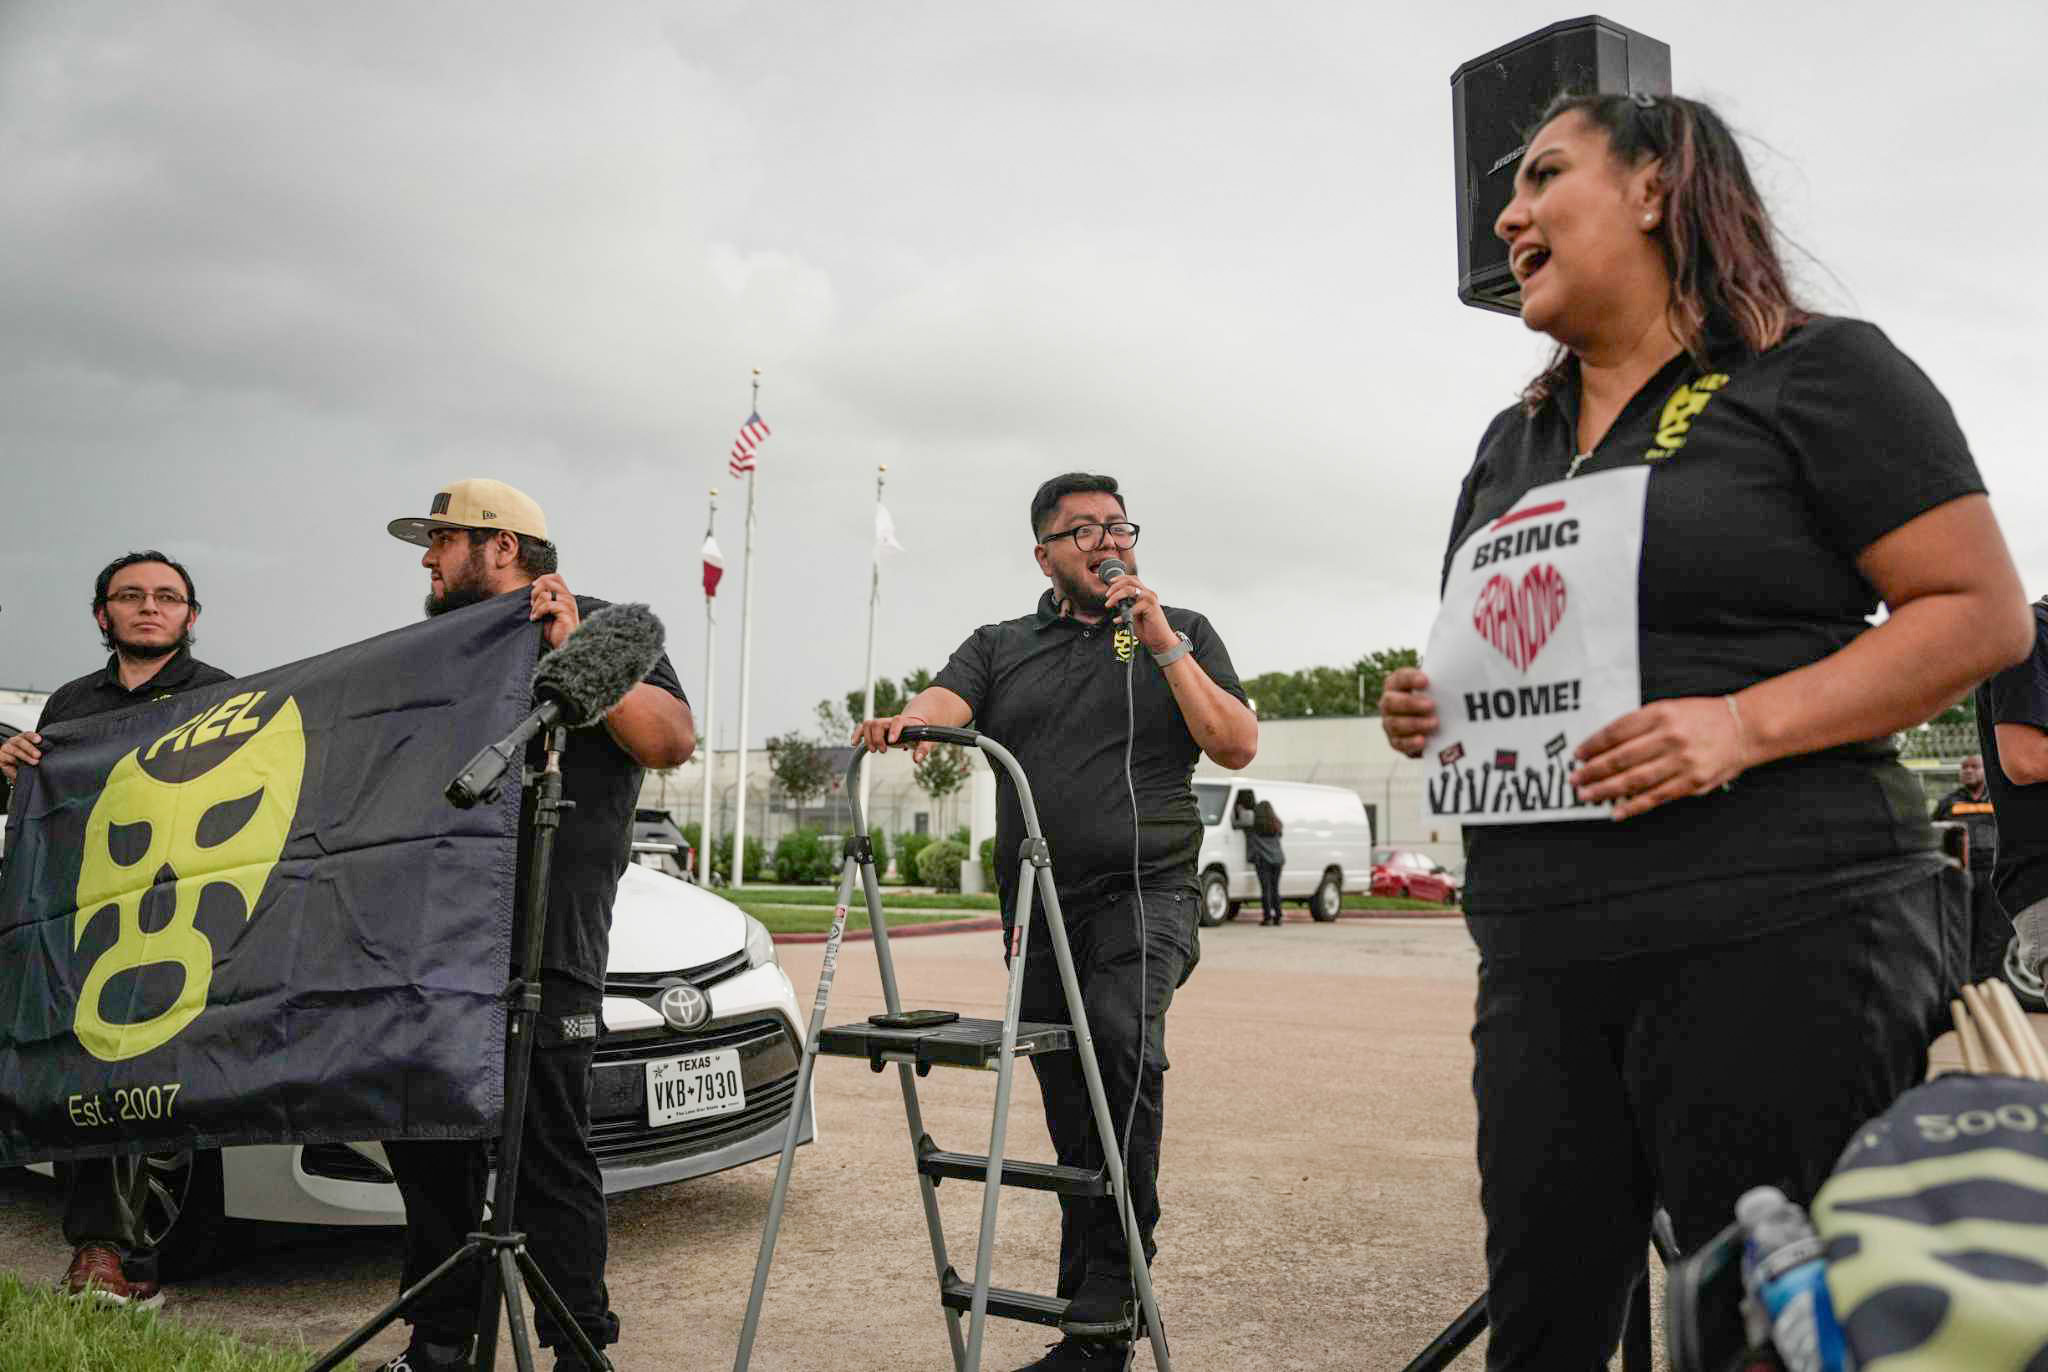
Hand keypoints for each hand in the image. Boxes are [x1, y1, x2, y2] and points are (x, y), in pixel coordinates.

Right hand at [0, 729, 42, 784]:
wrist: (14, 769)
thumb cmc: (26, 759)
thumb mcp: (33, 753)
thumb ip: (38, 750)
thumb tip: (50, 751)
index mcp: (22, 738)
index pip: (27, 734)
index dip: (33, 736)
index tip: (39, 740)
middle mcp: (13, 741)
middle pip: (20, 741)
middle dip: (30, 748)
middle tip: (38, 755)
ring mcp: (6, 749)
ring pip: (15, 750)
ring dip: (25, 757)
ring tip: (35, 762)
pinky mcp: (1, 758)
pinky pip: (8, 759)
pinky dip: (16, 764)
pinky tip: (23, 768)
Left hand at [529, 574, 580, 650]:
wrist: (564, 646)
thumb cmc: (556, 631)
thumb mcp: (548, 612)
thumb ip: (545, 599)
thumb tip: (533, 589)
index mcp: (565, 596)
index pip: (556, 577)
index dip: (542, 579)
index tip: (533, 590)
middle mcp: (568, 598)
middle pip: (548, 582)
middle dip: (535, 592)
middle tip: (532, 604)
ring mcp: (568, 605)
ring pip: (545, 594)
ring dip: (535, 605)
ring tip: (534, 614)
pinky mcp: (566, 613)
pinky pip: (547, 605)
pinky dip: (538, 611)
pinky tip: (535, 619)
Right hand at [853, 714, 934, 762]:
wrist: (914, 723)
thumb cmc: (920, 734)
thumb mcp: (925, 741)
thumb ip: (923, 749)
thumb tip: (916, 759)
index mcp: (904, 722)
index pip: (897, 721)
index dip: (893, 730)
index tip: (891, 742)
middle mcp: (890, 721)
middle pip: (878, 723)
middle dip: (878, 738)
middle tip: (883, 751)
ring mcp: (881, 724)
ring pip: (869, 724)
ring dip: (868, 738)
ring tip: (874, 750)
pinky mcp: (875, 729)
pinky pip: (862, 727)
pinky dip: (856, 734)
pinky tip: (854, 744)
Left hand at [1104, 573, 1173, 652]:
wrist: (1160, 640)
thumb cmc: (1147, 628)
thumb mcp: (1133, 614)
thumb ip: (1126, 606)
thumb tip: (1113, 602)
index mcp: (1144, 593)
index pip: (1131, 579)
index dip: (1119, 579)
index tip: (1109, 583)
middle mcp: (1148, 593)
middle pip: (1129, 581)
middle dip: (1115, 586)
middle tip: (1107, 596)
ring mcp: (1150, 599)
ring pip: (1130, 590)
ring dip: (1116, 596)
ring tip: (1109, 604)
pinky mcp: (1152, 607)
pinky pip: (1134, 606)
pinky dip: (1123, 613)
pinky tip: (1118, 620)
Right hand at [1380, 667, 1435, 757]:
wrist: (1432, 724)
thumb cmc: (1433, 699)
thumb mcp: (1434, 689)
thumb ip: (1437, 684)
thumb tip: (1452, 681)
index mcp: (1395, 685)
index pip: (1399, 679)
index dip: (1410, 679)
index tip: (1426, 681)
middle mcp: (1388, 703)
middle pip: (1390, 702)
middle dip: (1411, 703)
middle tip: (1432, 705)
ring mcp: (1389, 723)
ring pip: (1394, 724)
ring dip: (1415, 723)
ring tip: (1435, 723)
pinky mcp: (1395, 741)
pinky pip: (1399, 743)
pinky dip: (1410, 743)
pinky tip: (1423, 741)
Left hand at [1573, 695, 1753, 820]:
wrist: (1744, 728)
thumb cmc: (1701, 718)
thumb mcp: (1669, 708)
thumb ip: (1639, 725)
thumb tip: (1604, 747)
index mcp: (1660, 714)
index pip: (1616, 731)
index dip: (1593, 745)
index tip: (1577, 755)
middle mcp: (1669, 737)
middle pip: (1621, 757)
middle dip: (1593, 771)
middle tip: (1575, 779)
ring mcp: (1681, 761)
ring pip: (1635, 780)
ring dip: (1606, 790)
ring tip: (1587, 795)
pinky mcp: (1692, 782)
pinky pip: (1656, 797)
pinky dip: (1633, 806)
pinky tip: (1616, 811)